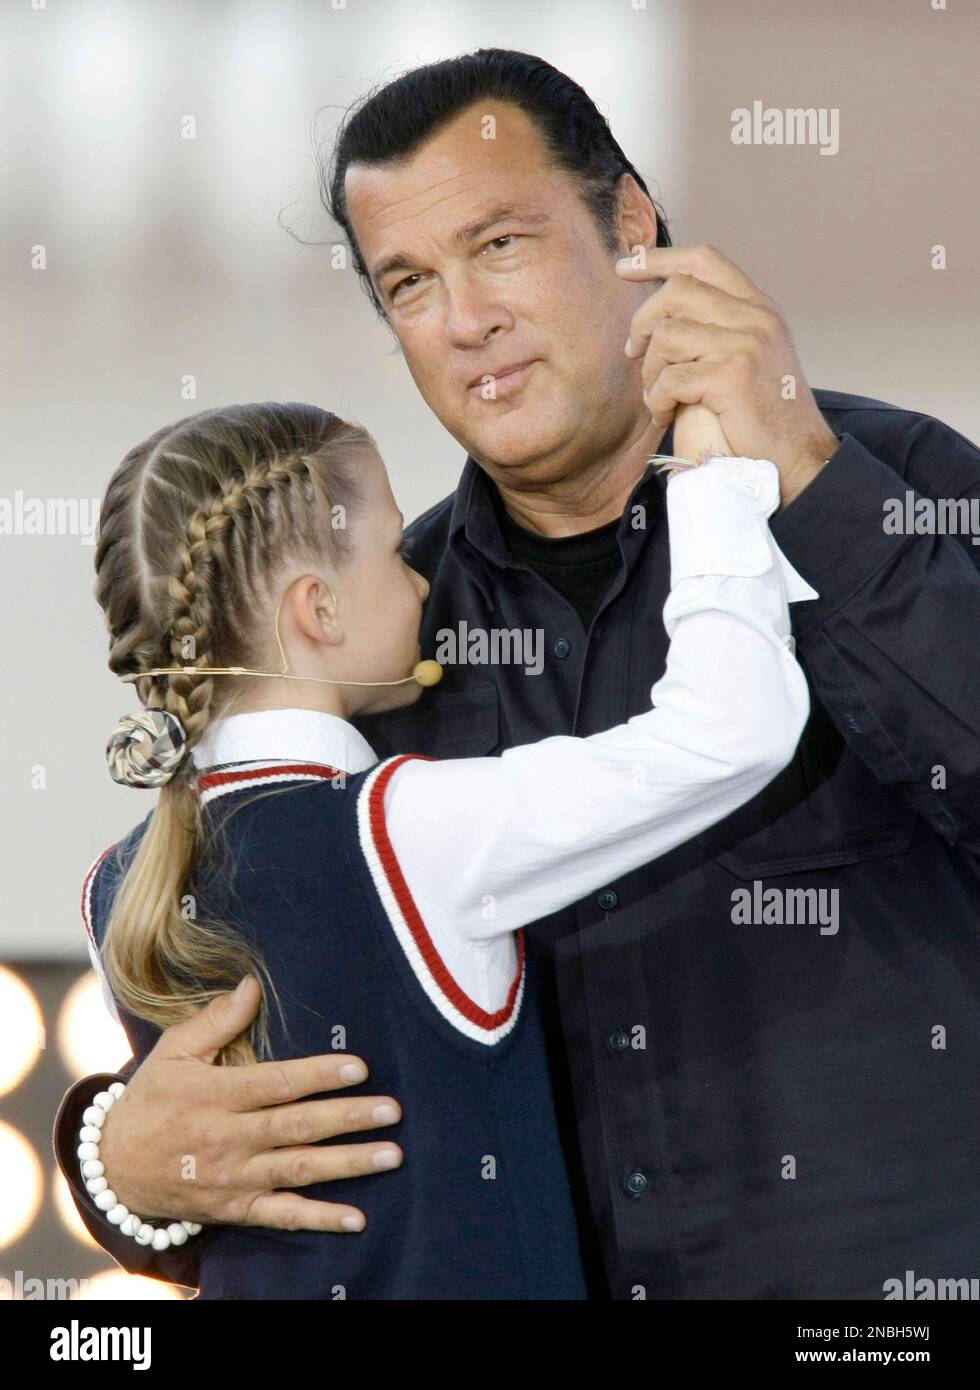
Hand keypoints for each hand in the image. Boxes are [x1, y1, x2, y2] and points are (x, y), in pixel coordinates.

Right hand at [99, 977, 401, 1232]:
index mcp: (216, 1095)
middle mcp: (229, 1138)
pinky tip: (357, 1219)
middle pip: (297, 1127)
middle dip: (348, 1118)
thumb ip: (216, 1020)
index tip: (360, 1067)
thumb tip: (253, 985)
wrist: (113, 1167)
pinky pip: (283, 1215)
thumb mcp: (174, 1051)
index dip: (319, 1075)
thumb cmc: (152, 1098)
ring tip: (391, 1154)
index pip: (276, 1083)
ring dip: (348, 1165)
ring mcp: (234, 1177)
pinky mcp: (237, 1208)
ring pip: (299, 1170)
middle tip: (392, 1110)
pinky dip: (320, 1219)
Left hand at [616, 244, 839, 506]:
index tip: (625, 266)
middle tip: (632, 352)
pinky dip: (658, 400)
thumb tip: (668, 316)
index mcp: (758, 306)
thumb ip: (721, 328)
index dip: (659, 260)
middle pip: (676, 292)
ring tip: (655, 397)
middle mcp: (754, 316)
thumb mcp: (753, 356)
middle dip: (642, 322)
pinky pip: (671, 378)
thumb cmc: (767, 414)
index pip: (703, 261)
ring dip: (649, 371)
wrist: (800, 454)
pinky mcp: (732, 377)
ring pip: (667, 336)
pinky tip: (664, 415)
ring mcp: (745, 344)